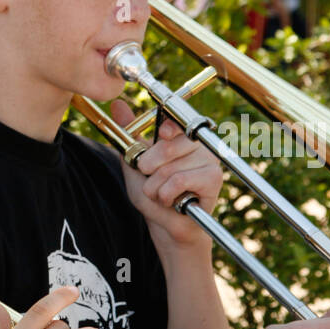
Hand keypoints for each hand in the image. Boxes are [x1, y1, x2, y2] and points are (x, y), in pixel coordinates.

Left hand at [109, 99, 221, 251]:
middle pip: (167, 145)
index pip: (176, 120)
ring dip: (155, 187)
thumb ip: (128, 133)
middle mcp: (198, 145)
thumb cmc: (153, 194)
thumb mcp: (134, 161)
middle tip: (151, 179)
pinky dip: (166, 194)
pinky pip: (179, 180)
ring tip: (163, 195)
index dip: (166, 129)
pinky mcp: (213, 179)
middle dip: (148, 167)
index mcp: (182, 137)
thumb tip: (116, 103)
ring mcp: (208, 160)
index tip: (161, 135)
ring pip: (169, 167)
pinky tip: (172, 201)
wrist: (164, 225)